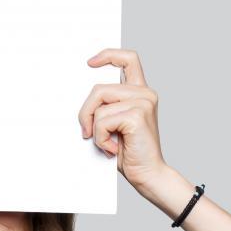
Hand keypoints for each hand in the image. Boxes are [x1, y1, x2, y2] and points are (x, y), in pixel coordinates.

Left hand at [78, 48, 167, 189]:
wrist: (147, 174)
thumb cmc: (129, 153)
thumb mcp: (114, 124)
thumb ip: (106, 107)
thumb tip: (83, 100)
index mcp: (140, 92)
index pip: (128, 59)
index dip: (108, 55)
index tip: (90, 63)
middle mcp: (145, 93)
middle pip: (99, 89)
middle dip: (85, 112)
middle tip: (87, 132)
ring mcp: (143, 103)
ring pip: (99, 106)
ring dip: (95, 129)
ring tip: (107, 143)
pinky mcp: (137, 115)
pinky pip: (103, 120)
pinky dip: (101, 138)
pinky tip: (113, 148)